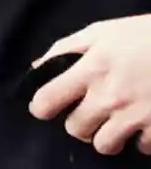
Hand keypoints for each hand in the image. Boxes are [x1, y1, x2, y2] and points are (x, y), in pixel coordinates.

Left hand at [30, 15, 150, 155]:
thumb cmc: (144, 34)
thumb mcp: (101, 32)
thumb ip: (65, 49)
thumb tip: (38, 68)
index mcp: (90, 69)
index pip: (47, 101)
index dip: (42, 107)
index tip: (47, 106)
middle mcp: (109, 96)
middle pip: (75, 129)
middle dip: (79, 122)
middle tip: (90, 111)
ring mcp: (136, 115)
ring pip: (104, 145)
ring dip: (107, 136)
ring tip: (115, 122)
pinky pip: (141, 148)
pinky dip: (141, 139)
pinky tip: (144, 123)